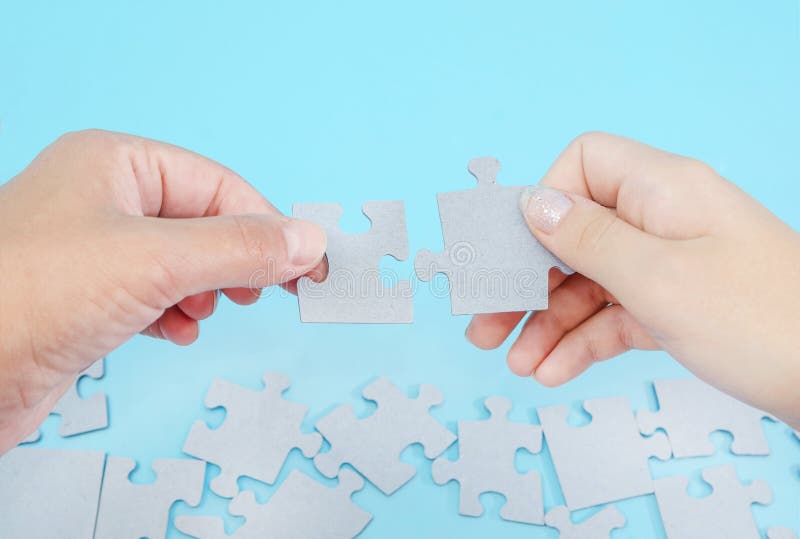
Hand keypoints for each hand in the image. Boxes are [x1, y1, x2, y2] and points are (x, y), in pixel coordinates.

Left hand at [0, 130, 326, 452]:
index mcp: (116, 163)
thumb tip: (306, 241)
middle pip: (203, 223)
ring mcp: (92, 250)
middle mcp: (104, 199)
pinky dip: (176, 314)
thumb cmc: (28, 295)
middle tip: (267, 292)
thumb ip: (239, 248)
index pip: (219, 185)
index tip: (307, 265)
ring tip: (205, 314)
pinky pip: (154, 296)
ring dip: (206, 291)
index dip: (268, 224)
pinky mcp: (85, 299)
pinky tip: (175, 332)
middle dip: (236, 260)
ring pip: (181, 263)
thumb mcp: (155, 261)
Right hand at [466, 132, 799, 428]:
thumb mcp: (657, 278)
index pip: (583, 165)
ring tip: (516, 364)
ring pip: (589, 283)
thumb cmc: (759, 321)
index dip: (542, 203)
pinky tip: (553, 371)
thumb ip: (586, 239)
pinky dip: (581, 342)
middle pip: (575, 234)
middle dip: (528, 280)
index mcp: (661, 190)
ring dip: (548, 323)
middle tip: (486, 324)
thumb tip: (532, 203)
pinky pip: (613, 316)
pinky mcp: (675, 307)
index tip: (514, 253)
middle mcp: (661, 220)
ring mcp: (669, 265)